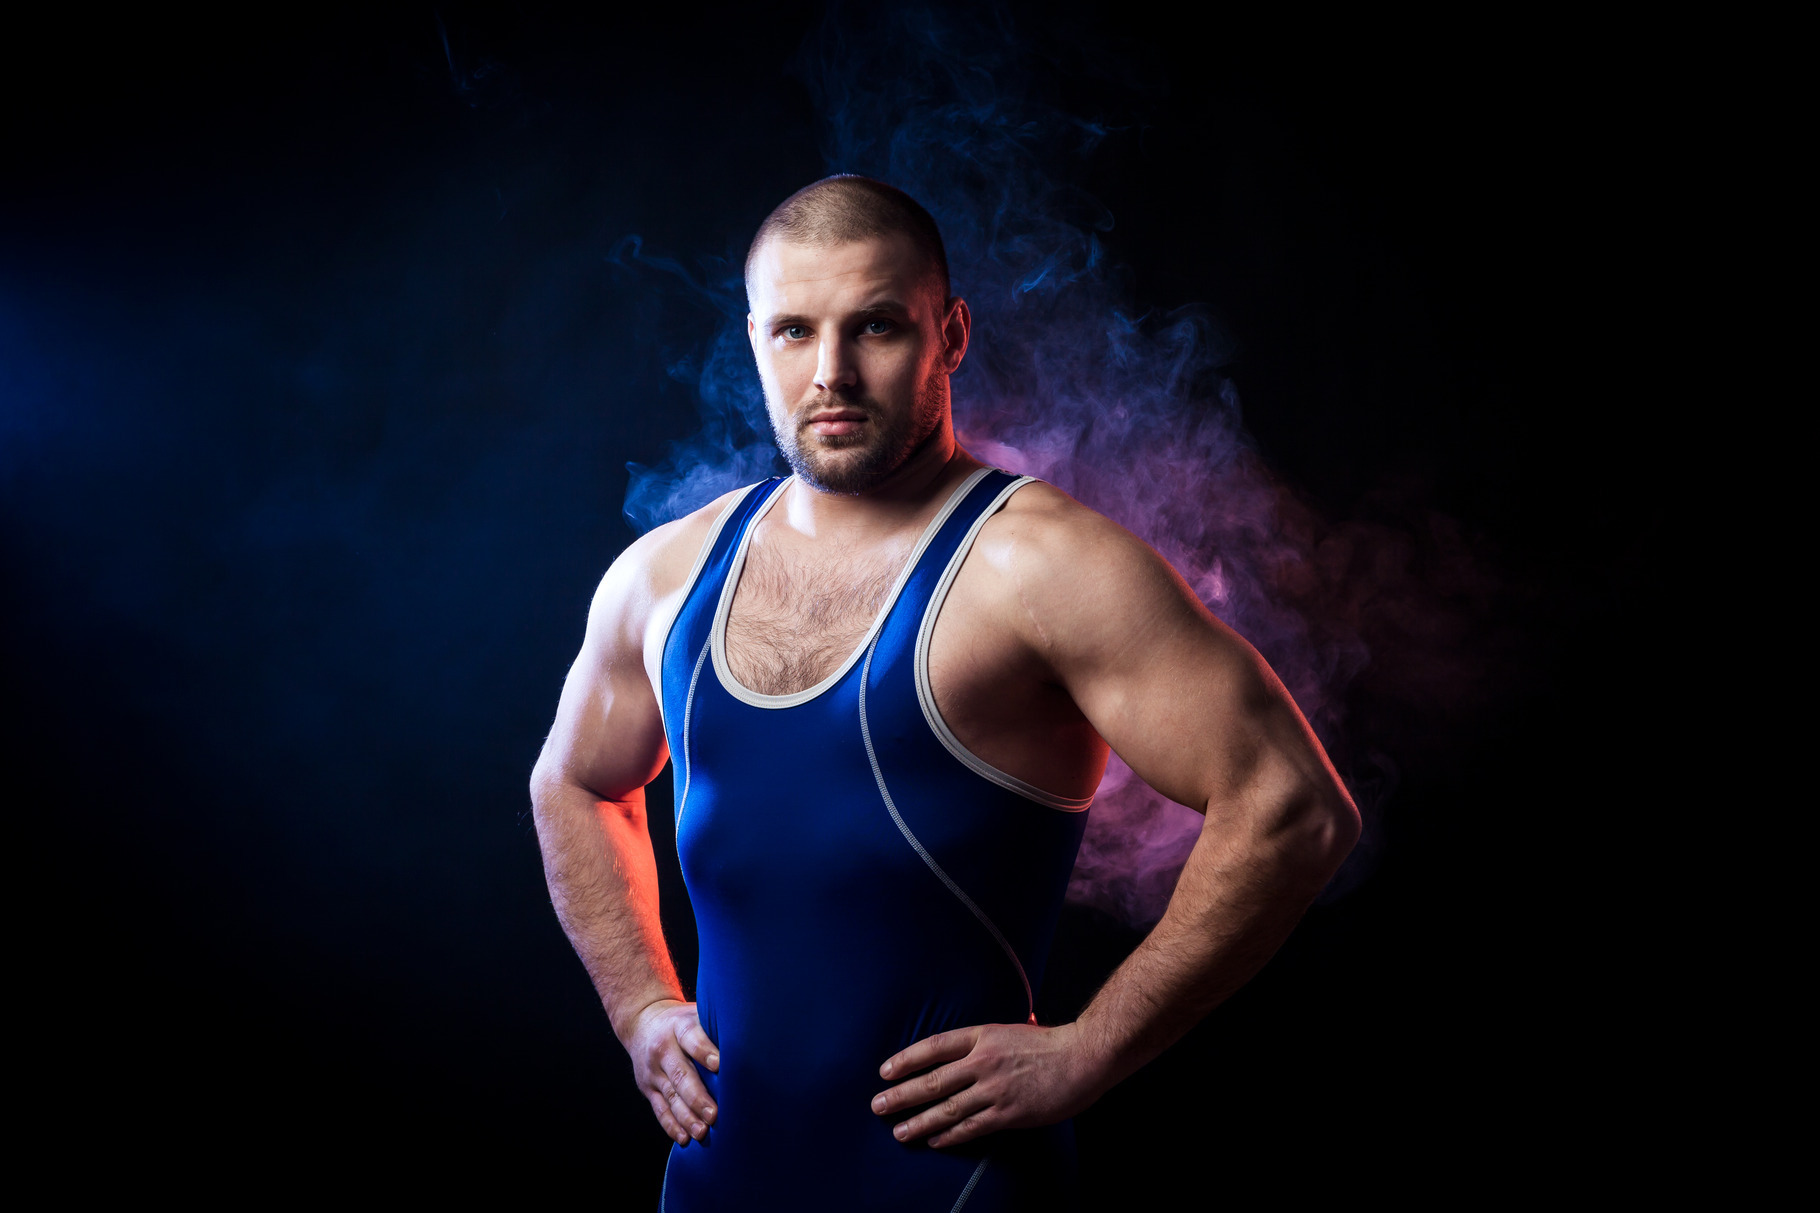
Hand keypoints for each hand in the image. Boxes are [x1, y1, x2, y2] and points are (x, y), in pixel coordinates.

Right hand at [625, 998, 719, 1145]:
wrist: (642, 1021)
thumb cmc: (683, 1022)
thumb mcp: (697, 1014)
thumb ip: (717, 1027)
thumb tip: (755, 1039)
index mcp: (679, 1027)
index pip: (692, 1038)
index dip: (704, 1051)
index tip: (719, 1065)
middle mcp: (664, 1049)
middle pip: (680, 1075)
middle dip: (697, 1097)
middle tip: (714, 1114)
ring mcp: (654, 1071)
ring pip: (670, 1096)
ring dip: (686, 1117)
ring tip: (702, 1132)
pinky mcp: (648, 1088)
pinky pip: (659, 1109)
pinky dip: (671, 1125)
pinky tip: (684, 1138)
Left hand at [871, 1021, 1107, 1147]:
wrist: (1082, 1057)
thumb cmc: (1047, 1042)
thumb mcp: (1008, 1029)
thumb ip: (981, 1040)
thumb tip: (955, 1051)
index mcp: (982, 1035)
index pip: (934, 1047)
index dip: (906, 1059)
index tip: (885, 1071)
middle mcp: (983, 1061)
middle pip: (933, 1080)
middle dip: (902, 1095)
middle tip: (878, 1106)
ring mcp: (994, 1089)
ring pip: (947, 1108)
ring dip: (919, 1121)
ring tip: (899, 1131)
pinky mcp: (1008, 1112)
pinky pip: (971, 1127)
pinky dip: (949, 1135)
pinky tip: (933, 1140)